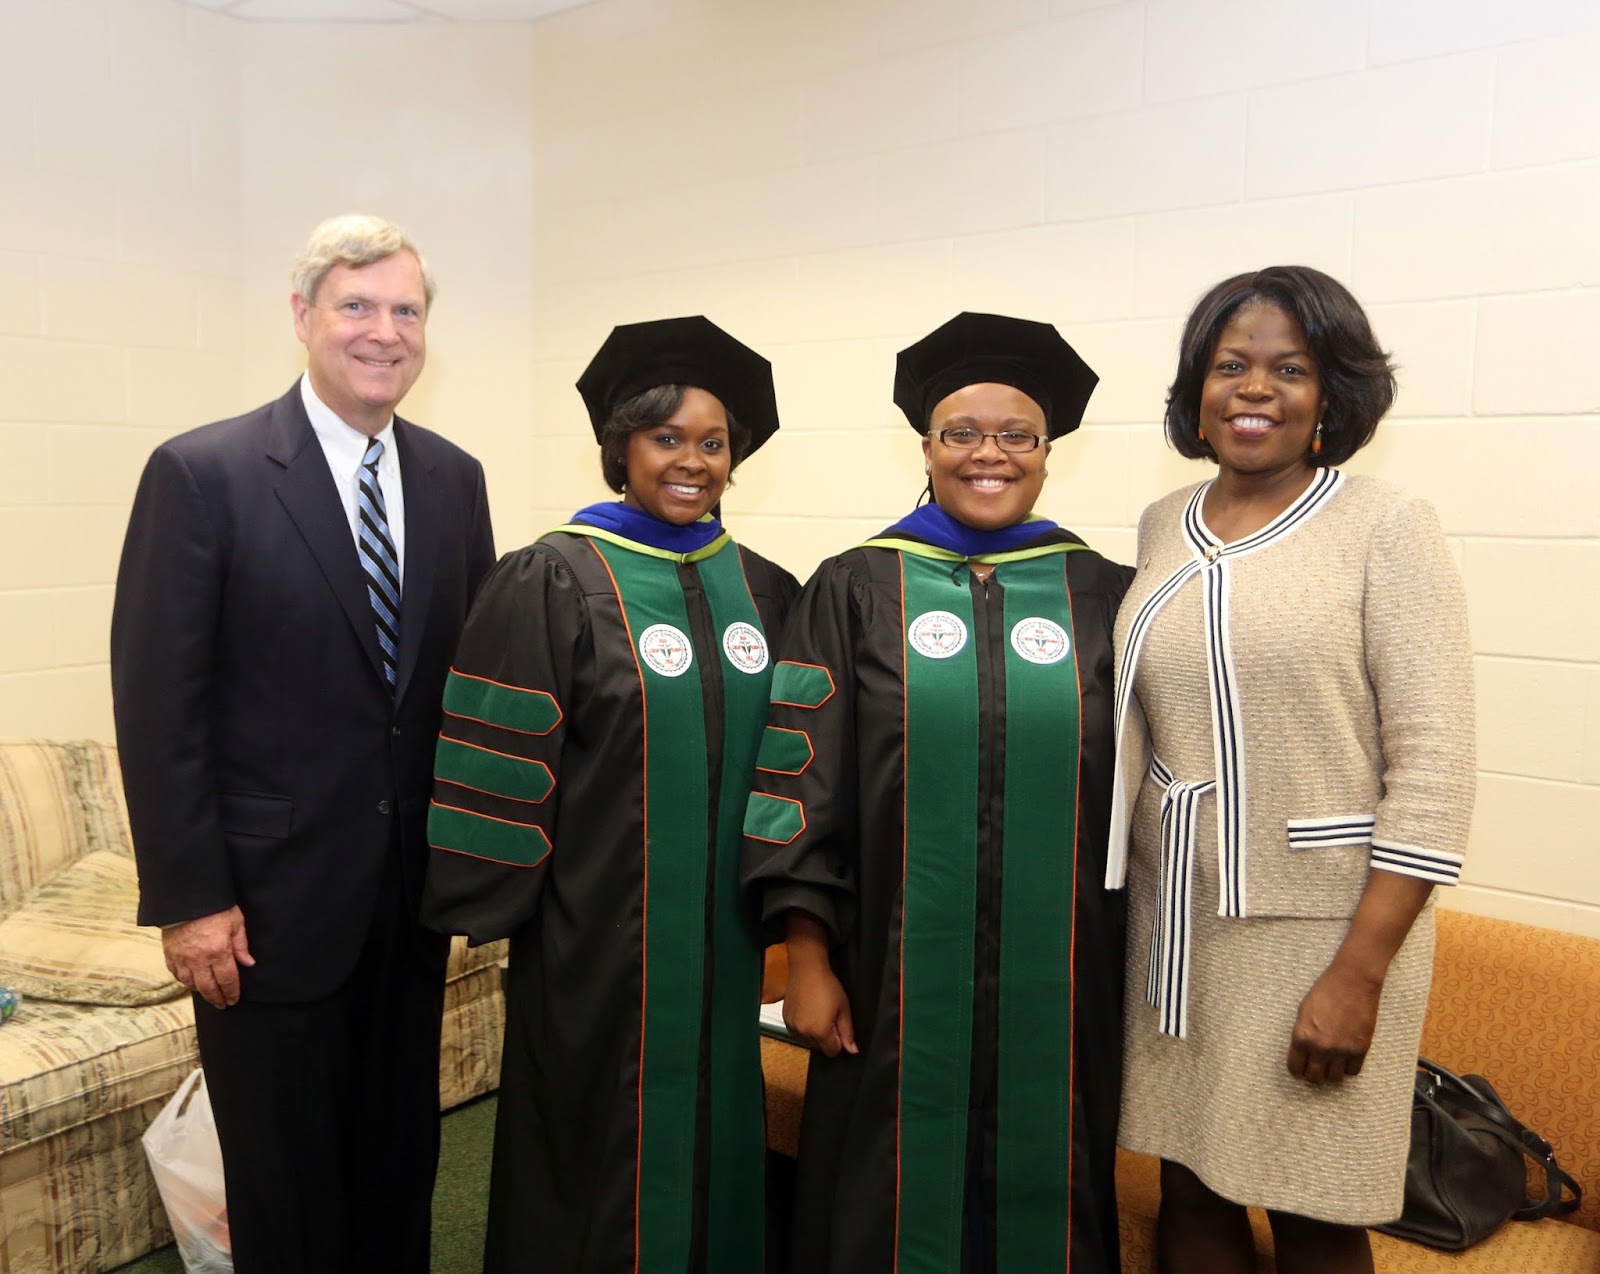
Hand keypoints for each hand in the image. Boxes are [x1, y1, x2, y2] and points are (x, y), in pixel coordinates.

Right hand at [163, 906, 254, 1009]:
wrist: (186, 897)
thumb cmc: (215, 907)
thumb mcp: (236, 922)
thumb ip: (241, 945)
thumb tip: (248, 963)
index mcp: (218, 952)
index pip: (227, 980)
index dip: (231, 993)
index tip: (233, 1000)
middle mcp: (199, 959)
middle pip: (208, 987)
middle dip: (216, 998)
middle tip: (222, 1005)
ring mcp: (182, 958)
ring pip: (190, 983)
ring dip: (200, 991)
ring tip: (208, 994)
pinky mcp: (169, 953)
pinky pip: (176, 973)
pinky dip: (184, 980)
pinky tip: (190, 981)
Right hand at [783, 957, 857, 1057]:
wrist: (807, 970)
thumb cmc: (827, 986)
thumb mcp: (844, 1009)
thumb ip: (847, 1032)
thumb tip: (852, 1050)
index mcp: (820, 1032)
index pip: (832, 1051)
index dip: (838, 1040)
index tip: (838, 1025)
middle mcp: (804, 1033)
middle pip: (820, 1047)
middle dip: (826, 1036)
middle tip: (828, 1016)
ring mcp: (793, 1027)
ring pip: (808, 1041)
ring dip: (814, 1032)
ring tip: (817, 1012)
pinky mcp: (786, 1021)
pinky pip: (798, 1032)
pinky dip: (804, 1027)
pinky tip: (808, 1011)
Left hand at [1286, 962, 1381, 1083]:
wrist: (1353, 982)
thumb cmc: (1325, 991)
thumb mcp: (1303, 1011)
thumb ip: (1303, 1034)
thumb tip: (1304, 1051)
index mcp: (1302, 1037)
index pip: (1295, 1068)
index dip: (1297, 1069)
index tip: (1300, 1067)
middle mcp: (1321, 1048)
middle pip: (1315, 1078)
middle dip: (1313, 1074)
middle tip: (1316, 1067)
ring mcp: (1342, 1050)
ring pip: (1334, 1078)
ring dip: (1331, 1072)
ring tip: (1331, 1064)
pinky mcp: (1361, 1049)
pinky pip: (1353, 1071)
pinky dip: (1348, 1068)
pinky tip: (1346, 1059)